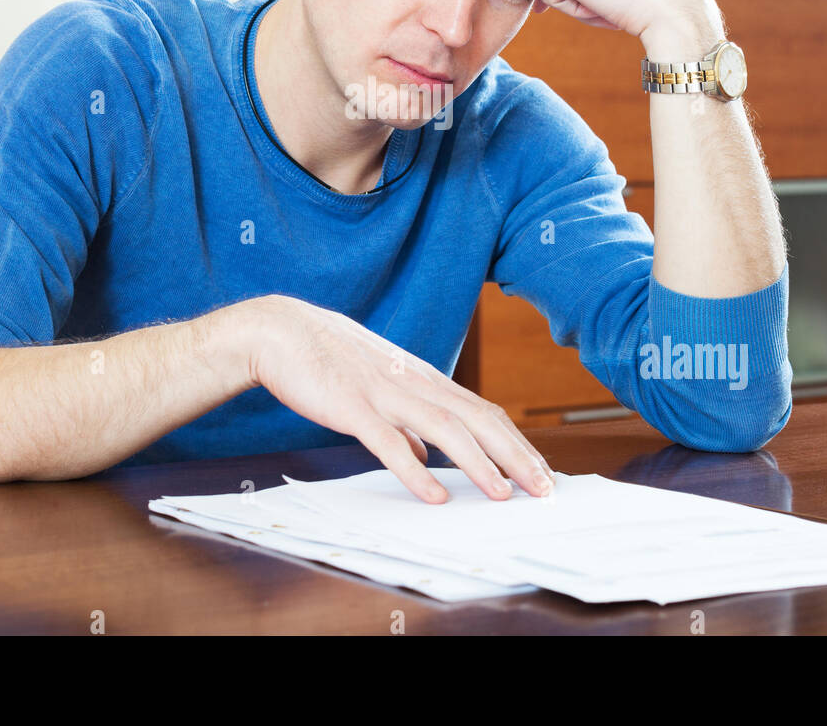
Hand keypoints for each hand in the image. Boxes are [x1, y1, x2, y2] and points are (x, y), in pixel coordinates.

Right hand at [232, 294, 556, 504]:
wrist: (281, 332)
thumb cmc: (329, 360)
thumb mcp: (379, 386)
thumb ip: (406, 422)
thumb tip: (425, 455)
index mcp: (423, 379)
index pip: (483, 411)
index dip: (515, 443)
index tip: (540, 472)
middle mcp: (414, 383)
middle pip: (478, 419)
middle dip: (515, 455)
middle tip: (544, 489)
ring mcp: (385, 393)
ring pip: (445, 428)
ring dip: (479, 463)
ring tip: (503, 493)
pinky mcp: (352, 406)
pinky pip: (389, 442)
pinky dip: (415, 469)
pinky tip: (434, 495)